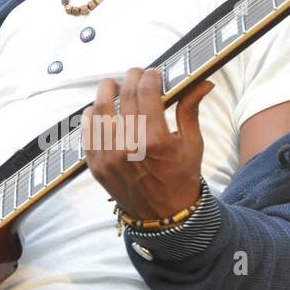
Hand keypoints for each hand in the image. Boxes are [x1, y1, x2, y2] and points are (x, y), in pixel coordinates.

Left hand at [82, 66, 213, 221]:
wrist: (163, 216)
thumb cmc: (180, 179)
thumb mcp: (192, 144)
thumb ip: (190, 110)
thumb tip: (203, 83)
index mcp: (156, 140)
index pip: (146, 92)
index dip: (149, 76)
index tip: (152, 73)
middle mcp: (128, 147)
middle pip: (123, 96)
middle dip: (130, 78)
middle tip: (135, 74)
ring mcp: (108, 156)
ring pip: (99, 109)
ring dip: (106, 92)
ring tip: (114, 87)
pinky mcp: (95, 164)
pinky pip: (87, 130)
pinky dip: (92, 115)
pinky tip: (101, 110)